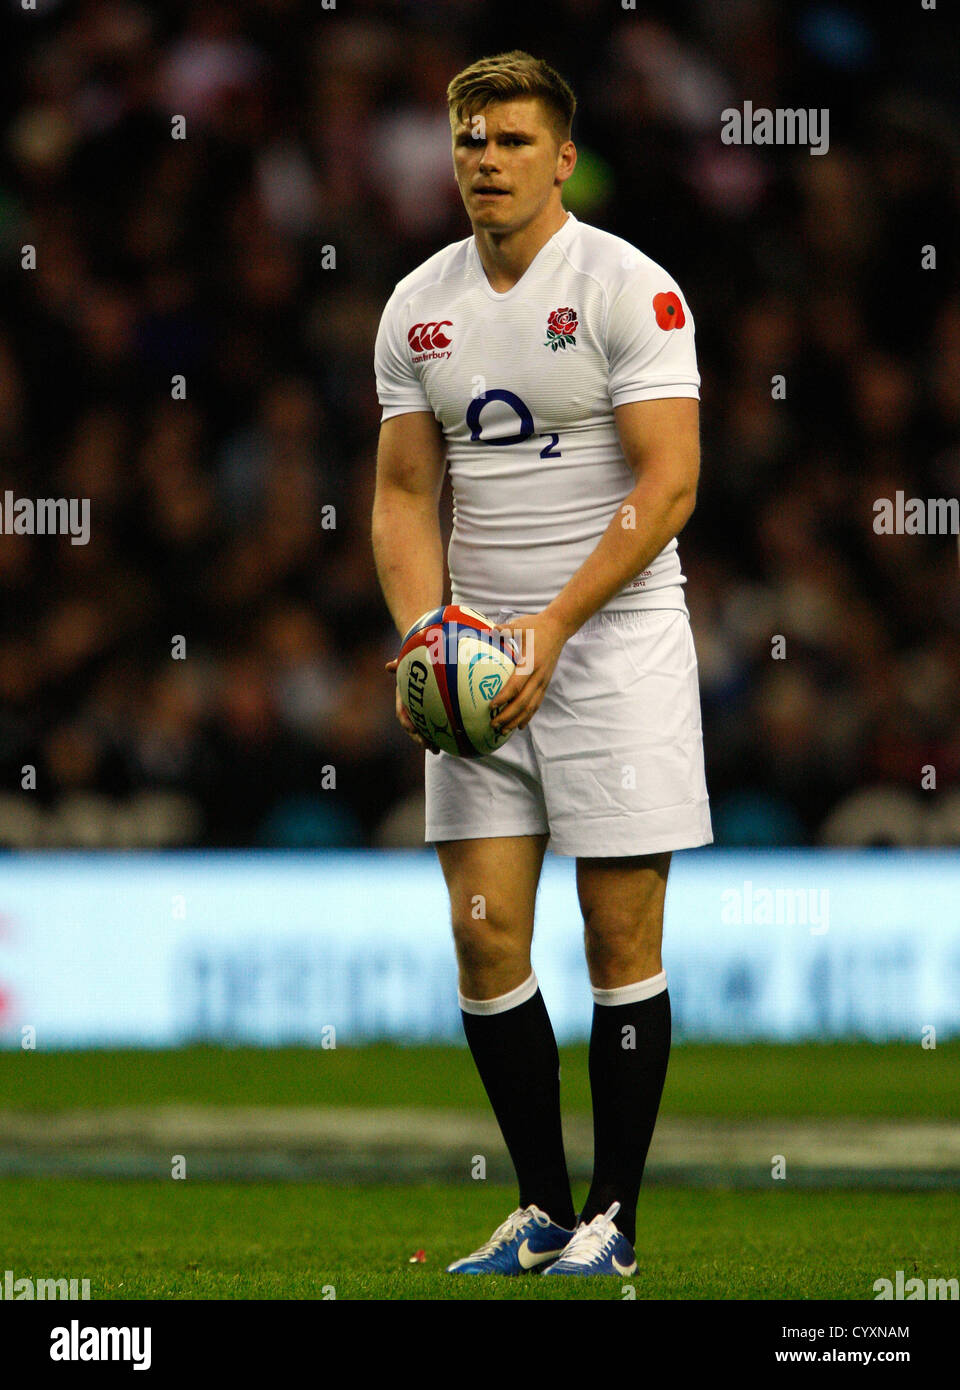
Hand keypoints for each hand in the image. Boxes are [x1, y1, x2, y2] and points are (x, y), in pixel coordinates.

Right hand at [385, 657, 439, 753]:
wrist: (428, 667)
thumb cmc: (417, 664)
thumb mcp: (409, 664)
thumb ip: (401, 665)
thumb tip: (388, 665)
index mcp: (404, 698)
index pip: (402, 712)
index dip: (407, 721)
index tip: (413, 728)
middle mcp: (410, 708)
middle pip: (412, 727)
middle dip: (418, 737)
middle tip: (427, 745)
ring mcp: (420, 713)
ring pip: (422, 731)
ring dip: (428, 742)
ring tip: (436, 750)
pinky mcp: (430, 716)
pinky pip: (431, 730)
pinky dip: (437, 738)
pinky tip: (444, 745)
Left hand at [489, 610, 570, 733]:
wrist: (559, 628)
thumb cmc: (536, 626)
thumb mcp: (519, 625)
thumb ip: (503, 630)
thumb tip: (487, 631)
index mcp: (531, 662)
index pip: (517, 684)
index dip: (504, 696)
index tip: (491, 705)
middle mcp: (539, 675)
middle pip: (523, 701)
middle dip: (508, 715)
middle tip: (493, 724)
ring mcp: (543, 680)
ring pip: (531, 706)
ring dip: (517, 720)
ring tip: (504, 731)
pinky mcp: (545, 683)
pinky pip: (537, 703)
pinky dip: (528, 716)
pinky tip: (520, 726)